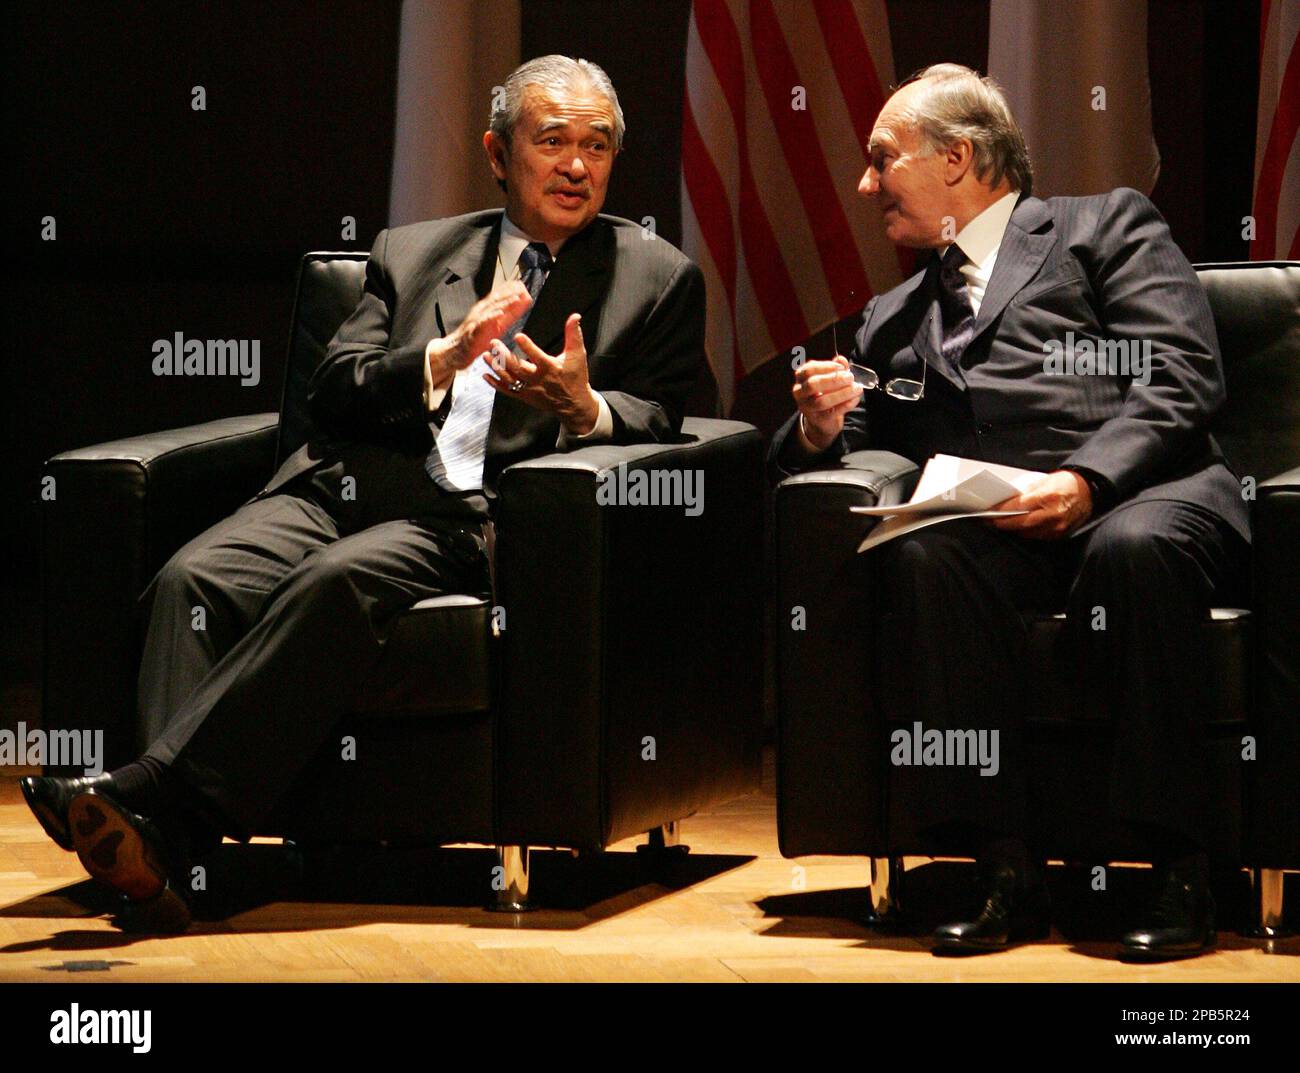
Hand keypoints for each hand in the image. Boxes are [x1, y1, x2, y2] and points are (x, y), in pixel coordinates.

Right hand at [427, 281, 532, 380]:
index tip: (522, 283)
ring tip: (516, 298)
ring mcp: (476, 320)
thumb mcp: (497, 325)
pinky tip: (500, 314)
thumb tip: (522, 303)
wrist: (456, 351)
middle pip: (496, 300)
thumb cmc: (476, 338)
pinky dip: (491, 317)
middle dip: (510, 293)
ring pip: (491, 309)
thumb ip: (509, 314)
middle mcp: (481, 312)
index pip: (499, 297)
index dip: (510, 290)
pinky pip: (482, 323)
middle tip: (522, 287)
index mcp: (487, 310)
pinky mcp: (473, 332)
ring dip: (504, 303)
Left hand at [484, 313, 599, 434]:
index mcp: (551, 368)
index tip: (517, 335)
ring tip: (485, 356)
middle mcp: (538, 380)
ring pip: (510, 379)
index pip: (538, 356)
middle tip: (493, 343)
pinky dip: (496, 384)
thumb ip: (574, 335)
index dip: (527, 346)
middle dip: (504, 356)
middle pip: (518, 368)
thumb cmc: (576, 376)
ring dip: (496, 368)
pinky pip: (508, 391)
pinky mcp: (525, 397)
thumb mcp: (577, 355)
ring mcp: (530, 390)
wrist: (574, 405)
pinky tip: (485, 375)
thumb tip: (575, 316)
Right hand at [792, 356, 862, 452]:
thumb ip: (835, 368)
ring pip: (822, 401)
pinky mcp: (818, 419)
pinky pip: (832, 412)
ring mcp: (807, 408)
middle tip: (850, 377)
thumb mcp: (828, 378)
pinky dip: (846, 405)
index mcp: (801, 378)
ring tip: (857, 388)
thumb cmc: (825, 392)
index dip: (826, 367)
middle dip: (833, 380)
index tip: (842, 367)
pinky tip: (855, 398)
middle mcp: (800, 393)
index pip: (809, 370)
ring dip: (842, 394)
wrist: (821, 418)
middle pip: (813, 385)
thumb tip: (841, 359)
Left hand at [988, 470, 1092, 539]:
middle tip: (990, 521)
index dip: (1001, 510)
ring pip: (1027, 533)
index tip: (989, 511)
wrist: (1089, 491)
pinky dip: (1026, 532)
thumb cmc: (1065, 483)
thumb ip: (1026, 492)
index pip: (1018, 507)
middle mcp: (1053, 514)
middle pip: (1020, 523)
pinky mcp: (1060, 534)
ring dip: (1013, 529)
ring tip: (1001, 524)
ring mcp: (1057, 527)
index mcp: (1048, 497)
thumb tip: (1006, 501)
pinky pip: (1037, 536)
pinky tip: (1017, 527)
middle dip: (1003, 523)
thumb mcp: (1044, 480)